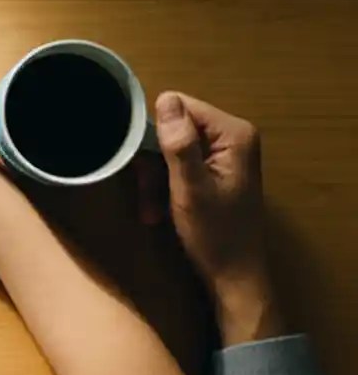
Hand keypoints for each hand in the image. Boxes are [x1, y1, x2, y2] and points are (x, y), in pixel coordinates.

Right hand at [153, 91, 282, 343]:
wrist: (233, 276)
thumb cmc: (215, 235)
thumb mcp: (190, 189)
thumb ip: (179, 144)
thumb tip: (165, 98)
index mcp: (234, 134)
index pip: (182, 107)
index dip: (156, 132)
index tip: (140, 162)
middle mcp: (232, 138)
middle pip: (175, 129)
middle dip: (153, 162)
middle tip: (144, 194)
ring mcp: (224, 155)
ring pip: (171, 150)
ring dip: (154, 179)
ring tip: (150, 210)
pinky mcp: (215, 172)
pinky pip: (179, 166)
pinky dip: (164, 187)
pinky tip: (157, 211)